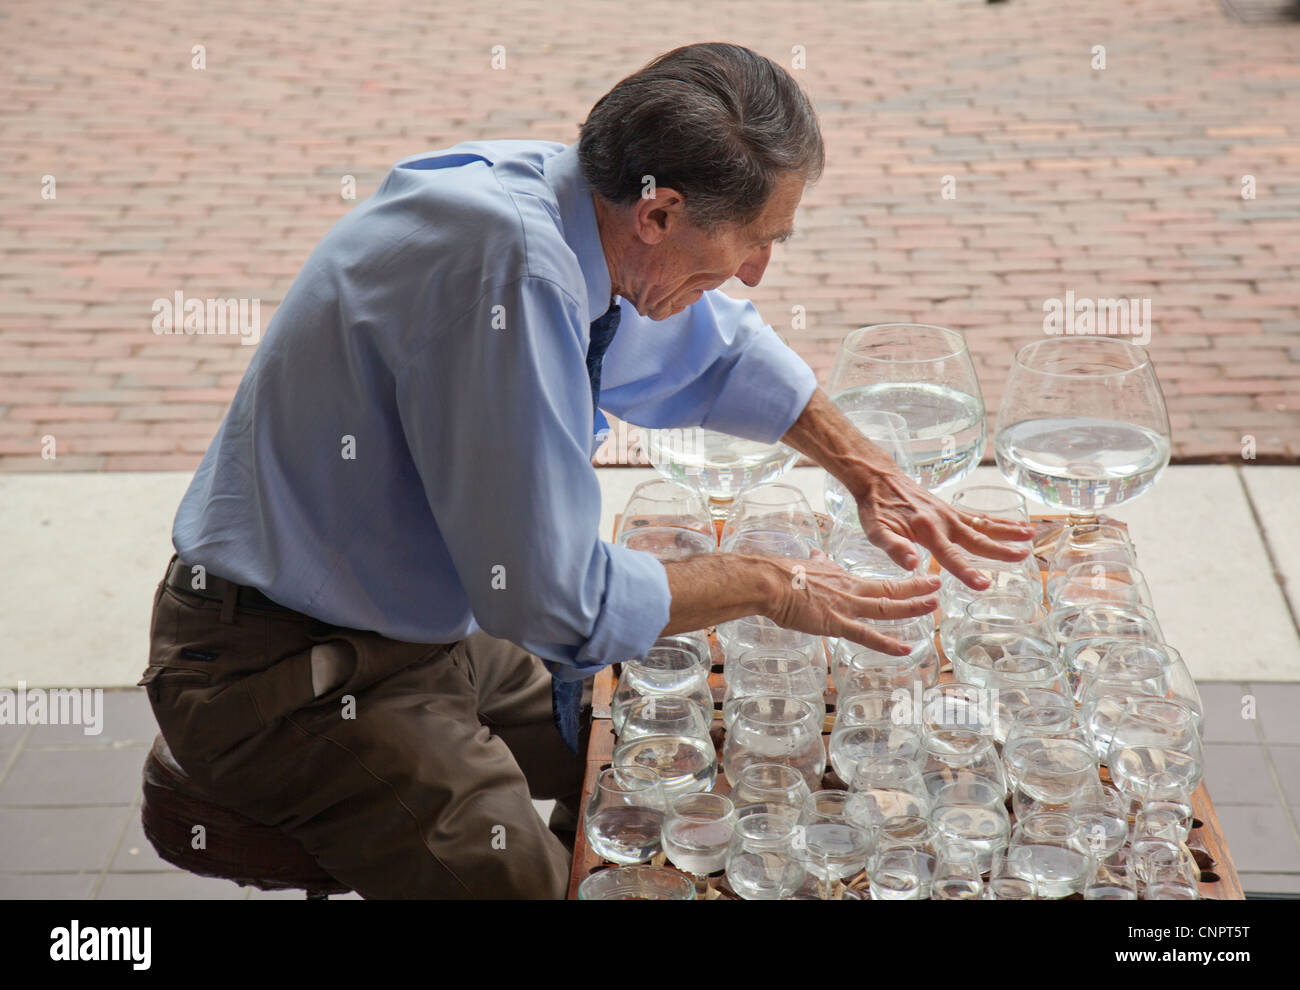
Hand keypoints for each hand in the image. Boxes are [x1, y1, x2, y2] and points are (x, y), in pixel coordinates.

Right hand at [763, 550, 940, 654]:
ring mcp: (846, 606)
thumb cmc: (782, 575)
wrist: (770, 581)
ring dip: (912, 607)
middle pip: (890, 590)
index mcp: (844, 580)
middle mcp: (851, 590)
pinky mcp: (835, 623)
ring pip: (886, 607)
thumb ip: (817, 563)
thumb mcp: (806, 565)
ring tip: (934, 607)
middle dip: (917, 589)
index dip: (903, 583)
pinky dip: (887, 643)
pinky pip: (866, 635)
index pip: (880, 582)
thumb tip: (816, 554)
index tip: (921, 579)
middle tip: (939, 585)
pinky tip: (906, 649)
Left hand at [855, 469, 1034, 588]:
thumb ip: (894, 547)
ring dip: (1009, 531)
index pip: (950, 556)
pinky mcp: (951, 510)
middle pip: (977, 539)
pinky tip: (1017, 525)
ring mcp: (950, 514)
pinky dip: (1000, 522)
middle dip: (1001, 551)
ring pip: (984, 525)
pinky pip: (979, 517)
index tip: (984, 584)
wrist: (879, 478)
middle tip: (1024, 557)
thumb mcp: (876, 531)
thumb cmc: (875, 508)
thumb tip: (912, 564)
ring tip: (1032, 536)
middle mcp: (943, 521)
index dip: (967, 571)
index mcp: (926, 530)